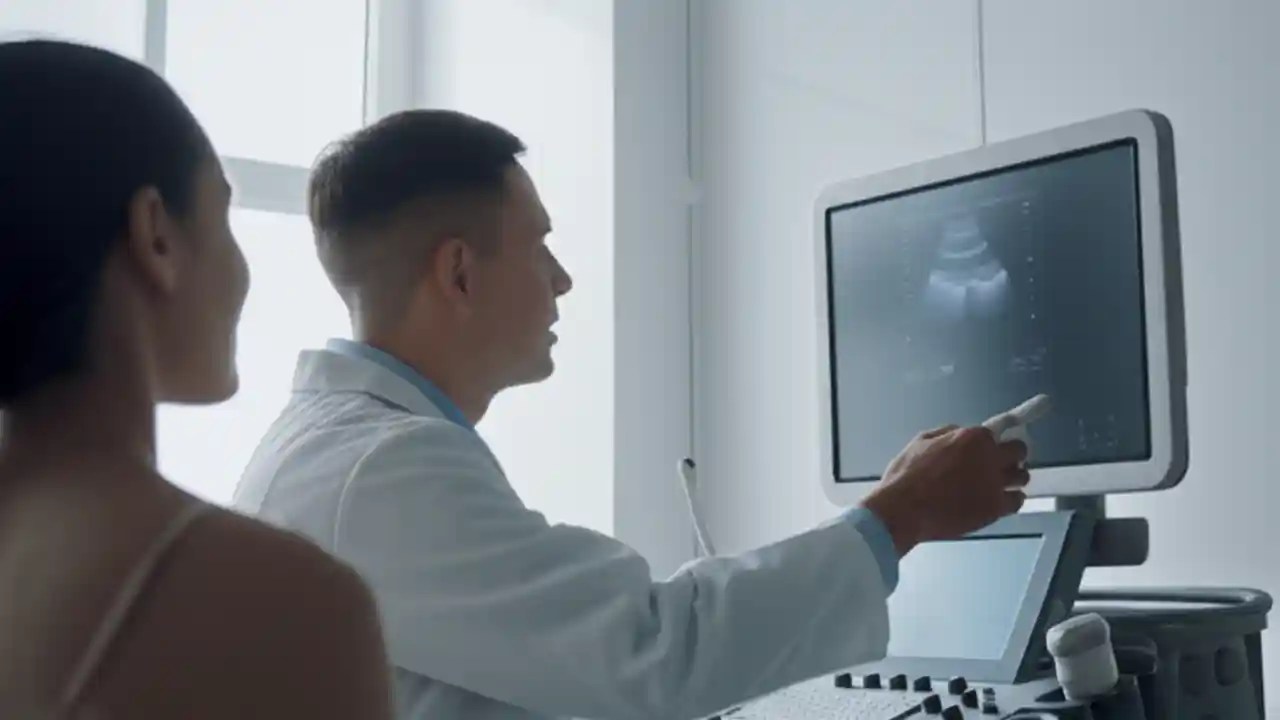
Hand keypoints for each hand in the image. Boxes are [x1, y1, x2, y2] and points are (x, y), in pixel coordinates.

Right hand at [860, 425, 1028, 555]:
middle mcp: (990, 457)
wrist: (904, 509)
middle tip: (1000, 462)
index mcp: (973, 437)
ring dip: (1014, 477)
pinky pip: (1017, 501)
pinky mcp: (995, 508)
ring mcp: (995, 484)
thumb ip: (947, 433)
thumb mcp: (922, 441)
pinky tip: (1001, 500)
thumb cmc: (907, 475)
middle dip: (1012, 455)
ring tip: (1001, 483)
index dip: (997, 439)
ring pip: (1022, 476)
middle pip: (1019, 451)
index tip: (996, 444)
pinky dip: (1012, 499)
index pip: (1002, 430)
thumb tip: (961, 433)